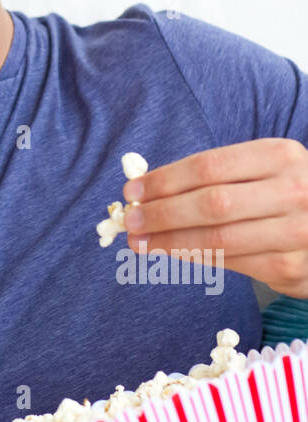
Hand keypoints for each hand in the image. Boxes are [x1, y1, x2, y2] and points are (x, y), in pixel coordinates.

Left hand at [122, 138, 307, 298]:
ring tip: (142, 242)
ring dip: (171, 242)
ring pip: (219, 238)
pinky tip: (173, 253)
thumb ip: (214, 175)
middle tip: (131, 220)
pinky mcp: (291, 267)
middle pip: (211, 203)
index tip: (134, 191)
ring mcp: (295, 231)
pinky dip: (196, 258)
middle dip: (163, 213)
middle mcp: (293, 190)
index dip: (165, 180)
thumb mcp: (261, 169)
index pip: (209, 166)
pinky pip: (232, 263)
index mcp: (279, 155)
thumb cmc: (282, 193)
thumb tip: (147, 189)